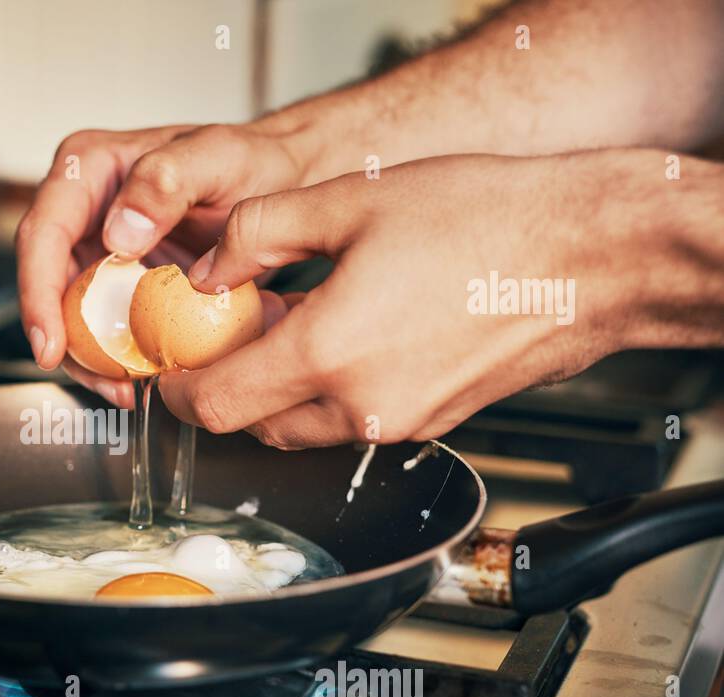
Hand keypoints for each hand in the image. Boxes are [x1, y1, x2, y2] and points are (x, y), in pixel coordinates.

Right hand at [16, 123, 310, 406]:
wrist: (283, 180)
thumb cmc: (252, 160)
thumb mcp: (217, 158)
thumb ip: (165, 182)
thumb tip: (117, 234)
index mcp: (88, 169)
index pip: (44, 233)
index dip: (38, 294)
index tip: (52, 345)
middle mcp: (84, 208)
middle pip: (47, 282)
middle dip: (63, 340)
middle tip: (100, 381)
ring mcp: (99, 247)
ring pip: (71, 312)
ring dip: (91, 359)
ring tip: (125, 389)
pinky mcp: (121, 281)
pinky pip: (105, 324)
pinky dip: (118, 356)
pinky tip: (142, 377)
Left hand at [160, 151, 671, 446]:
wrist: (592, 257)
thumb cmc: (488, 221)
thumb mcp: (350, 202)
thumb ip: (258, 234)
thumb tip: (210, 268)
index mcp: (328, 354)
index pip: (216, 405)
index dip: (178, 391)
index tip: (169, 370)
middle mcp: (360, 407)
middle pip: (253, 425)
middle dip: (226, 388)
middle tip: (225, 337)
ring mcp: (400, 422)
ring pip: (301, 429)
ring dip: (276, 393)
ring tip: (287, 328)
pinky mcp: (432, 422)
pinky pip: (351, 422)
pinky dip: (326, 394)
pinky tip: (342, 336)